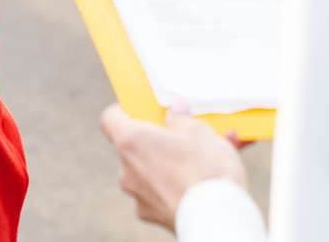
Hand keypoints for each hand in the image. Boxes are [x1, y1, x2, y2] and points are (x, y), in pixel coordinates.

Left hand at [100, 105, 249, 230]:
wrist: (218, 218)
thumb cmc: (206, 169)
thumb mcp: (199, 130)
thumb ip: (181, 118)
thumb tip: (174, 110)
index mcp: (131, 141)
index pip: (110, 118)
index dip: (125, 111)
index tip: (143, 110)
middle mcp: (126, 170)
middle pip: (133, 147)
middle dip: (156, 140)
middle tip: (183, 136)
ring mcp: (137, 195)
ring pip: (148, 171)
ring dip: (168, 164)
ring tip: (201, 161)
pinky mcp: (152, 215)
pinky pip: (159, 193)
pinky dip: (174, 186)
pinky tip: (199, 184)